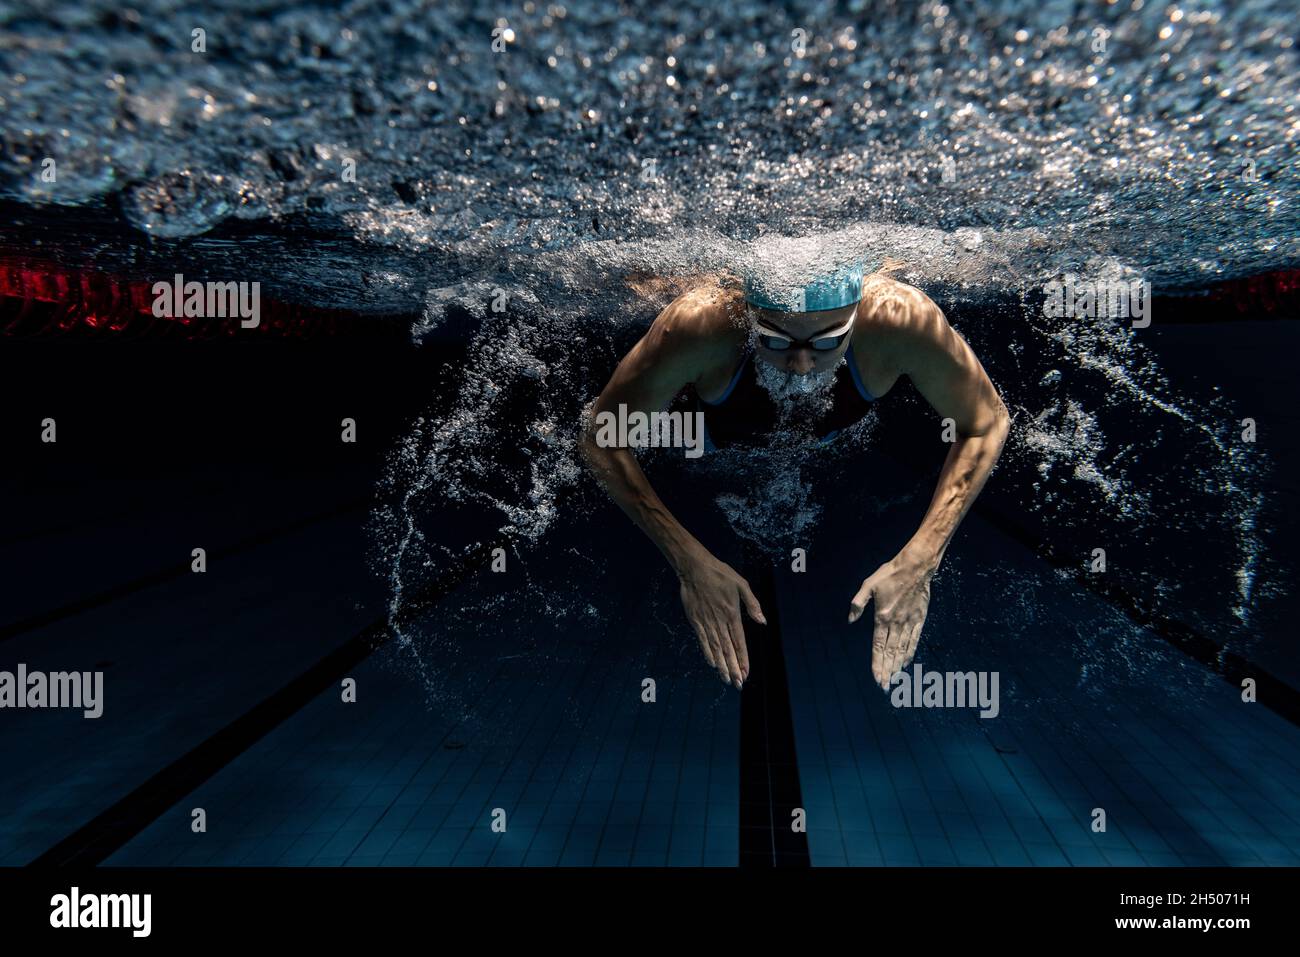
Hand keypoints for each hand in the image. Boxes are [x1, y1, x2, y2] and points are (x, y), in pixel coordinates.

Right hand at [678, 553, 764, 689]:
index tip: (746, 672)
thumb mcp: (742, 584)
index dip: (743, 659)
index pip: (739, 641)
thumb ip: (753, 604)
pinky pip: (702, 640)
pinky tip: (713, 664)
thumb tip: (762, 621)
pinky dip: (708, 653)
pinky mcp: (695, 620)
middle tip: (738, 684)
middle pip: (728, 649)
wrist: (695, 567)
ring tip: (727, 680)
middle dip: (734, 668)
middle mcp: (720, 621)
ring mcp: (706, 622)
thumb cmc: (720, 574)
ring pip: (716, 648)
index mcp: (732, 613)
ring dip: (722, 665)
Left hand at [848, 552, 935, 690]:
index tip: (876, 678)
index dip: (877, 664)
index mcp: (882, 617)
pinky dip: (910, 653)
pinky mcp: (919, 619)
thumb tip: (850, 620)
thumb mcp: (868, 585)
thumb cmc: (889, 574)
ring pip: (902, 649)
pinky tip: (906, 663)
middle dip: (887, 671)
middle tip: (885, 687)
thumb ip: (858, 604)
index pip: (878, 646)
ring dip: (898, 666)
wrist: (915, 567)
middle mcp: (896, 623)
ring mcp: (909, 622)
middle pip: (891, 653)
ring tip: (895, 681)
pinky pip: (914, 640)